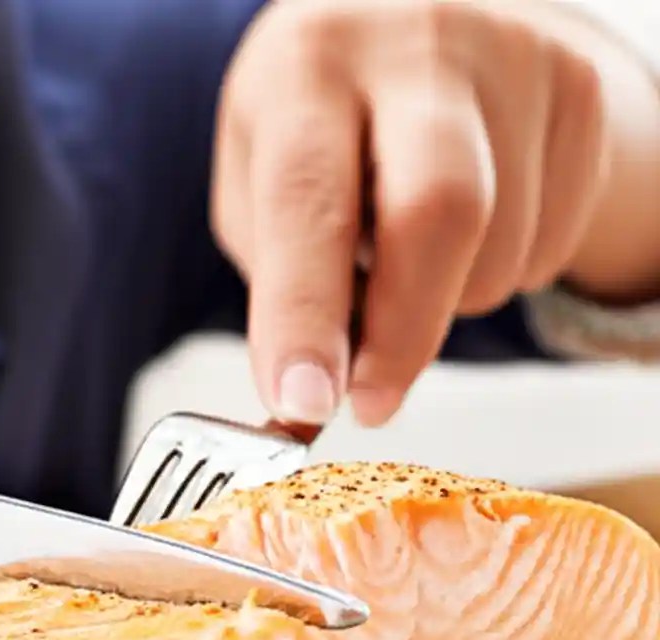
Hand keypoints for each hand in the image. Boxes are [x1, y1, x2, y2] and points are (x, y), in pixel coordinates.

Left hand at [211, 0, 659, 426]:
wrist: (417, 22)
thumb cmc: (319, 114)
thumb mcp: (258, 168)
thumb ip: (280, 269)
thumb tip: (317, 387)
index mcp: (309, 64)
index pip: (310, 200)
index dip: (305, 314)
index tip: (301, 403)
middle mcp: (416, 45)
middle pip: (440, 213)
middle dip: (403, 334)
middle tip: (367, 400)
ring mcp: (513, 60)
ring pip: (499, 249)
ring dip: (444, 301)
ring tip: (405, 258)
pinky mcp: (579, 94)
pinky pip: (548, 245)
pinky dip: (497, 273)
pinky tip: (464, 228)